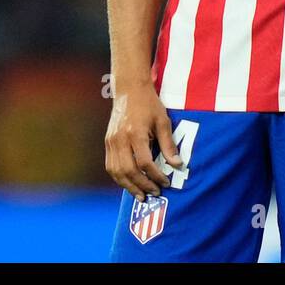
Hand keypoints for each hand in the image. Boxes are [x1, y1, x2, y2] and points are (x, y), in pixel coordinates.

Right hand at [104, 82, 183, 201]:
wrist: (129, 89)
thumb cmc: (149, 104)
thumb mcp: (163, 121)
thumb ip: (168, 145)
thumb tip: (177, 165)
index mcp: (135, 133)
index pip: (144, 163)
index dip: (156, 176)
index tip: (166, 183)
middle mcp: (120, 139)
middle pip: (129, 171)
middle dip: (143, 185)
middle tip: (155, 193)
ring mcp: (111, 141)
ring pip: (116, 172)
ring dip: (129, 186)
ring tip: (141, 195)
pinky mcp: (107, 142)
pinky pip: (110, 166)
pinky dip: (120, 178)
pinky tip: (130, 184)